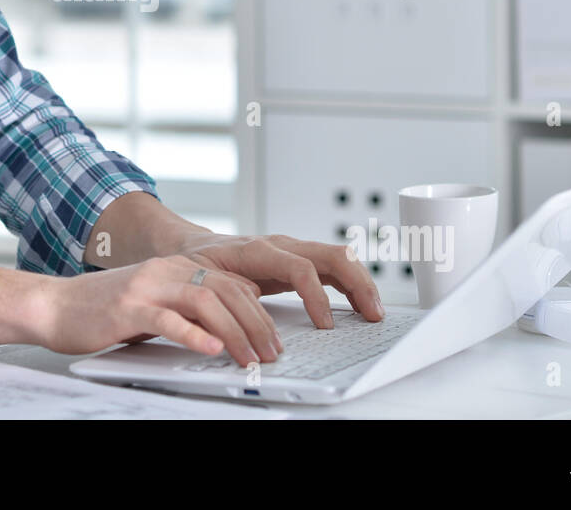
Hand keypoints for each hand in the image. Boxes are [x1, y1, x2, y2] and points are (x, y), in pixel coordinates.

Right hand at [41, 255, 284, 366]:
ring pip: (205, 302)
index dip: (259, 310)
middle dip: (256, 323)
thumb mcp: (151, 300)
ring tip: (250, 355)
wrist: (52, 305)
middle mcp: (163, 271)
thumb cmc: (99, 309)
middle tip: (271, 351)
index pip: (230, 283)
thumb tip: (223, 320)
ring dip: (234, 331)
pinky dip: (195, 335)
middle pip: (225, 290)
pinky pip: (168, 319)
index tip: (273, 336)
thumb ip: (183, 304)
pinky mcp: (128, 308)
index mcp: (172, 267)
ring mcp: (146, 287)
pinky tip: (212, 349)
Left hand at [174, 232, 383, 329]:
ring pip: (338, 258)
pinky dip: (351, 284)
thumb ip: (223, 294)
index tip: (324, 326)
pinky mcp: (298, 260)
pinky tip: (361, 304)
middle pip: (331, 255)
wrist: (195, 247)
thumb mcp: (203, 279)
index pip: (299, 267)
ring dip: (361, 283)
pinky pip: (333, 267)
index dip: (316, 296)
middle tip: (372, 314)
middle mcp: (281, 245)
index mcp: (258, 249)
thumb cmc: (198, 262)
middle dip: (357, 283)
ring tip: (375, 312)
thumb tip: (242, 313)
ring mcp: (292, 250)